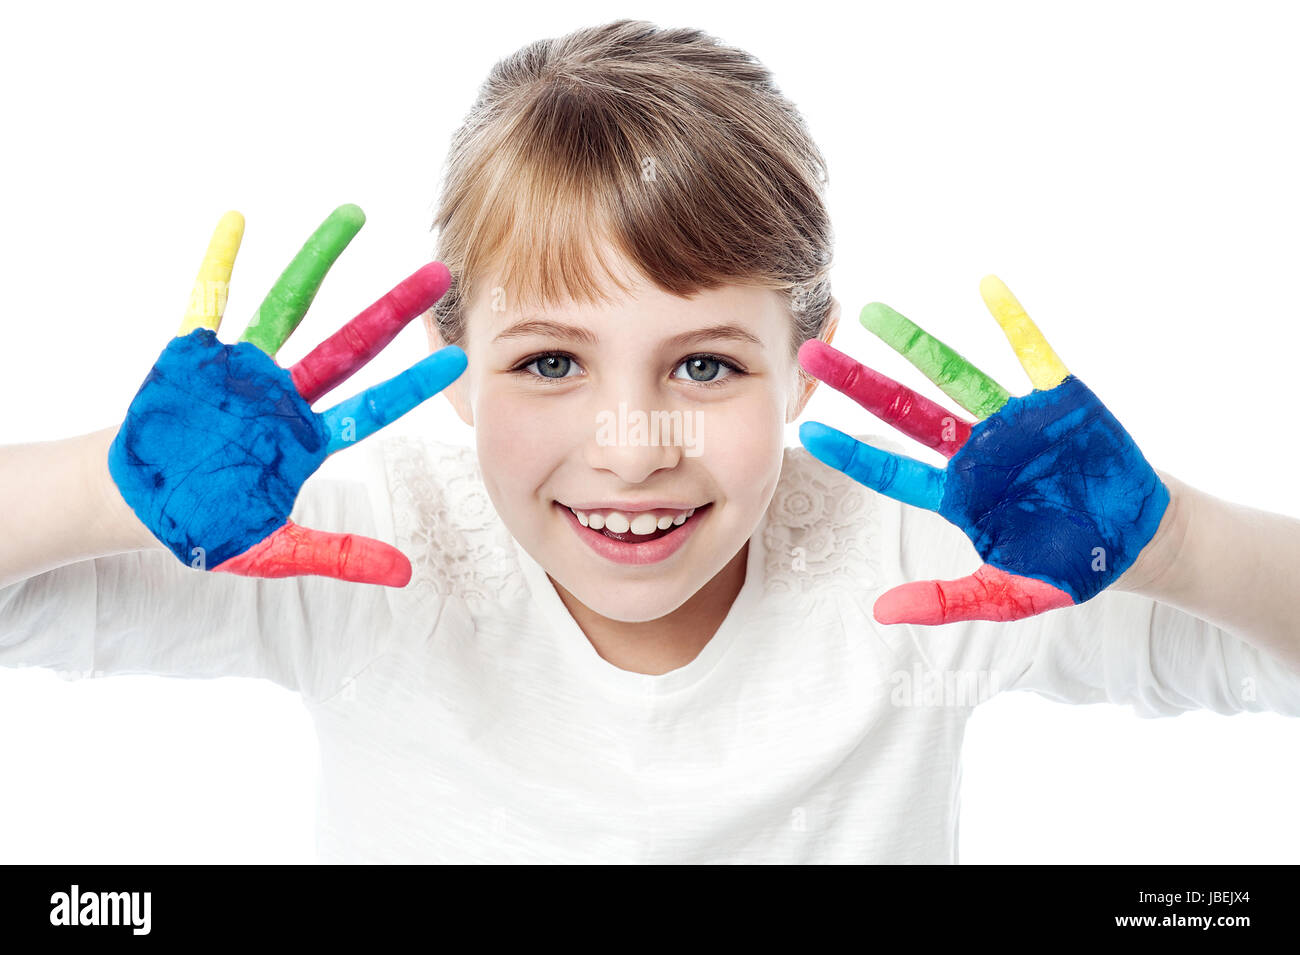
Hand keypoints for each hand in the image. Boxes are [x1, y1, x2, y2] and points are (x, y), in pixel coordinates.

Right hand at [107, 204, 466, 586]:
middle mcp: (283, 396)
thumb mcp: (273, 550)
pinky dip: (219, 262)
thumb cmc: (206, 522)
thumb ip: (336, 557)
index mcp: (305, 440)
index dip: (412, 387)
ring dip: (320, 262)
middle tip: (439, 274)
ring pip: (289, 306)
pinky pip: (208, 299)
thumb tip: (405, 575)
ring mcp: (242, 371)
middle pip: (349, 344)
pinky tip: (237, 220)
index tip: (457, 361)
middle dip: (394, 310)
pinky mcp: (193, 355)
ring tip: (356, 214)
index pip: (372, 407)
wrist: (136, 504)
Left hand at [797, 275, 1168, 624]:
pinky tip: (987, 287)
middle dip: (860, 383)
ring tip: (876, 313)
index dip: (851, 454)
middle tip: (813, 354)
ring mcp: (1013, 421)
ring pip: (955, 376)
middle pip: (906, 412)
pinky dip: (1014, 321)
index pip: (892, 469)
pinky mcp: (1059, 399)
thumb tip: (881, 614)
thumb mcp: (1008, 595)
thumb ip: (948, 602)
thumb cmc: (1067, 566)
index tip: (806, 432)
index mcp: (958, 494)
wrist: (1137, 542)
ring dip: (917, 345)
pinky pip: (1033, 352)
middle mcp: (976, 451)